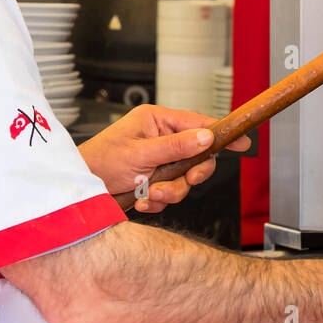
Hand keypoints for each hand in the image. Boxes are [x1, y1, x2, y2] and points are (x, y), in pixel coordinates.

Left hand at [77, 104, 251, 212]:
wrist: (80, 191)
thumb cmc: (99, 162)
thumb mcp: (140, 153)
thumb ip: (175, 146)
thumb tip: (206, 137)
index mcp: (156, 121)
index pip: (198, 123)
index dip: (221, 133)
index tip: (242, 143)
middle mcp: (159, 138)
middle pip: (197, 155)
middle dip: (189, 175)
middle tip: (183, 181)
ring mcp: (157, 160)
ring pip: (184, 178)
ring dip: (170, 191)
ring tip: (149, 194)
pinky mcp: (152, 180)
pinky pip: (170, 192)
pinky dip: (158, 201)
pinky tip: (142, 201)